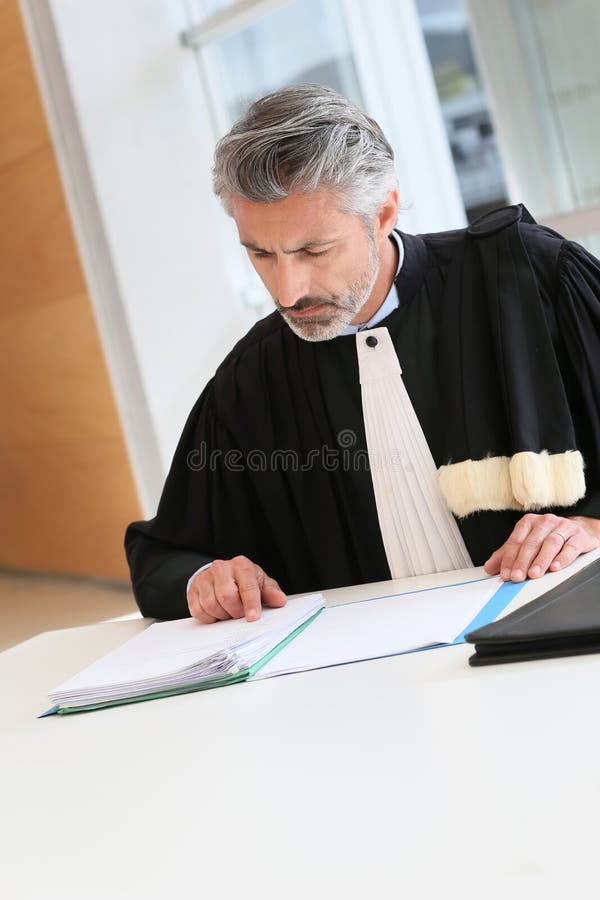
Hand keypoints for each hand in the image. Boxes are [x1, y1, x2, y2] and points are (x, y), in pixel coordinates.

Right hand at [187, 556, 286, 623]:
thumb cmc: (244, 580)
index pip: (247, 586)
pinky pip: (198, 610)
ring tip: (228, 612)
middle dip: (235, 611)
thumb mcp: (260, 583)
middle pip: (227, 596)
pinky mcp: (193, 589)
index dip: (251, 603)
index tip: (253, 617)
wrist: (221, 574)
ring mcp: (205, 578)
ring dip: (222, 615)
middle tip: (239, 614)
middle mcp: (221, 568)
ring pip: (211, 605)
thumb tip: (280, 600)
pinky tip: (216, 613)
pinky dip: (209, 618)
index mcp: (241, 565)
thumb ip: (270, 592)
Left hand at [484, 513, 599, 581]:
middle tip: (517, 577)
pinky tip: (555, 567)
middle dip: (523, 561)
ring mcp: (563, 527)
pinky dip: (563, 558)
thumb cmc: (547, 538)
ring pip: (550, 543)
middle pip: (532, 542)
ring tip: (534, 574)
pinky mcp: (579, 536)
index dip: (509, 558)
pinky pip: (571, 547)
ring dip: (541, 560)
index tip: (505, 574)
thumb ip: (507, 555)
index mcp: (529, 522)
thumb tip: (489, 567)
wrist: (577, 531)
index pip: (516, 540)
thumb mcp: (525, 544)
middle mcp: (545, 522)